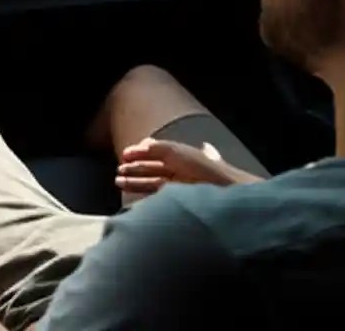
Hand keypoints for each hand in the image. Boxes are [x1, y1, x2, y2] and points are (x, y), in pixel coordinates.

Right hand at [116, 138, 261, 196]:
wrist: (225, 193)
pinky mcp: (179, 200)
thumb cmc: (204, 169)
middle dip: (135, 168)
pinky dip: (144, 194)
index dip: (141, 152)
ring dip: (135, 181)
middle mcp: (180, 169)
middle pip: (152, 167)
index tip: (126, 153)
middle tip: (119, 170)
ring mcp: (179, 185)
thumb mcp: (177, 152)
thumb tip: (142, 144)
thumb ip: (157, 148)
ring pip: (152, 182)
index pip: (157, 151)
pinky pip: (157, 195)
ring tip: (118, 182)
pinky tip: (133, 194)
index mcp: (181, 155)